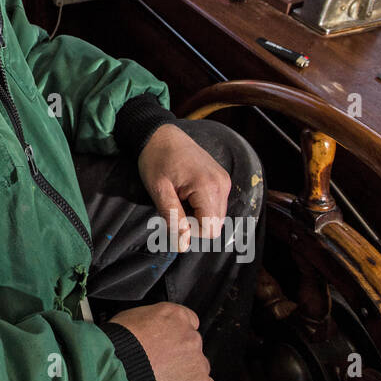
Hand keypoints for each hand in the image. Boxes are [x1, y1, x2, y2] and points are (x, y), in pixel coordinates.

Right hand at [110, 302, 214, 380]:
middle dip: (179, 354)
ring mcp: (197, 361)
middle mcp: (190, 336)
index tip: (168, 342)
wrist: (117, 371)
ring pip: (199, 367)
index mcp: (175, 316)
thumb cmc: (118, 346)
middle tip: (159, 363)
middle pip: (192, 345)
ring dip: (185, 372)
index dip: (176, 334)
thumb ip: (152, 320)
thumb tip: (151, 327)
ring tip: (161, 379)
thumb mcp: (132, 317)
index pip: (189, 321)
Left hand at [136, 124, 230, 251]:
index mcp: (208, 187)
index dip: (190, 231)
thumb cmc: (156, 159)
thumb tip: (183, 246)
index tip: (174, 215)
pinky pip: (216, 204)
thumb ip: (173, 219)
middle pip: (215, 225)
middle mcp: (222, 184)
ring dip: (197, 215)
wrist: (160, 133)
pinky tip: (186, 193)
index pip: (210, 230)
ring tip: (180, 197)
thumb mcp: (159, 191)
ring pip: (216, 216)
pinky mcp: (221, 178)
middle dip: (194, 224)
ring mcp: (224, 181)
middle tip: (175, 205)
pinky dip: (201, 206)